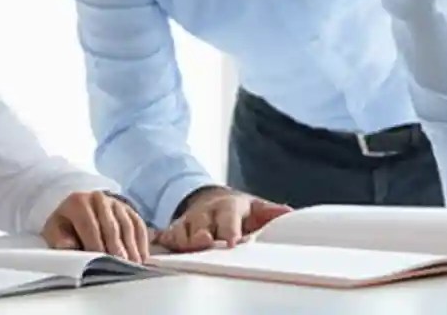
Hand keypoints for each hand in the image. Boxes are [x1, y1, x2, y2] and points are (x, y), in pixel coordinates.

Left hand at [41, 191, 150, 263]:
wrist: (77, 210)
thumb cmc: (66, 226)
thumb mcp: (55, 231)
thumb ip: (60, 240)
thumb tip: (70, 249)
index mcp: (78, 202)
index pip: (90, 226)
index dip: (96, 246)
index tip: (101, 264)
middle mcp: (99, 198)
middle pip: (111, 227)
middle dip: (116, 249)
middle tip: (122, 267)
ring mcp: (116, 202)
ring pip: (127, 227)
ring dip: (131, 248)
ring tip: (134, 266)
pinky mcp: (129, 209)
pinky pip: (138, 226)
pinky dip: (141, 242)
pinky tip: (141, 258)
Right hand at [157, 186, 291, 252]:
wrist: (210, 200)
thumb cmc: (236, 209)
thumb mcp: (255, 207)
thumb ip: (271, 212)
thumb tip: (289, 213)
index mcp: (227, 206)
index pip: (228, 217)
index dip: (229, 229)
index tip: (232, 241)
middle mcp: (205, 213)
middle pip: (201, 224)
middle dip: (201, 234)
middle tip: (205, 241)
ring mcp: (188, 221)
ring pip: (182, 231)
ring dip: (182, 240)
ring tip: (184, 246)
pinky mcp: (175, 230)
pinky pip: (166, 236)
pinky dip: (162, 240)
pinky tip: (157, 244)